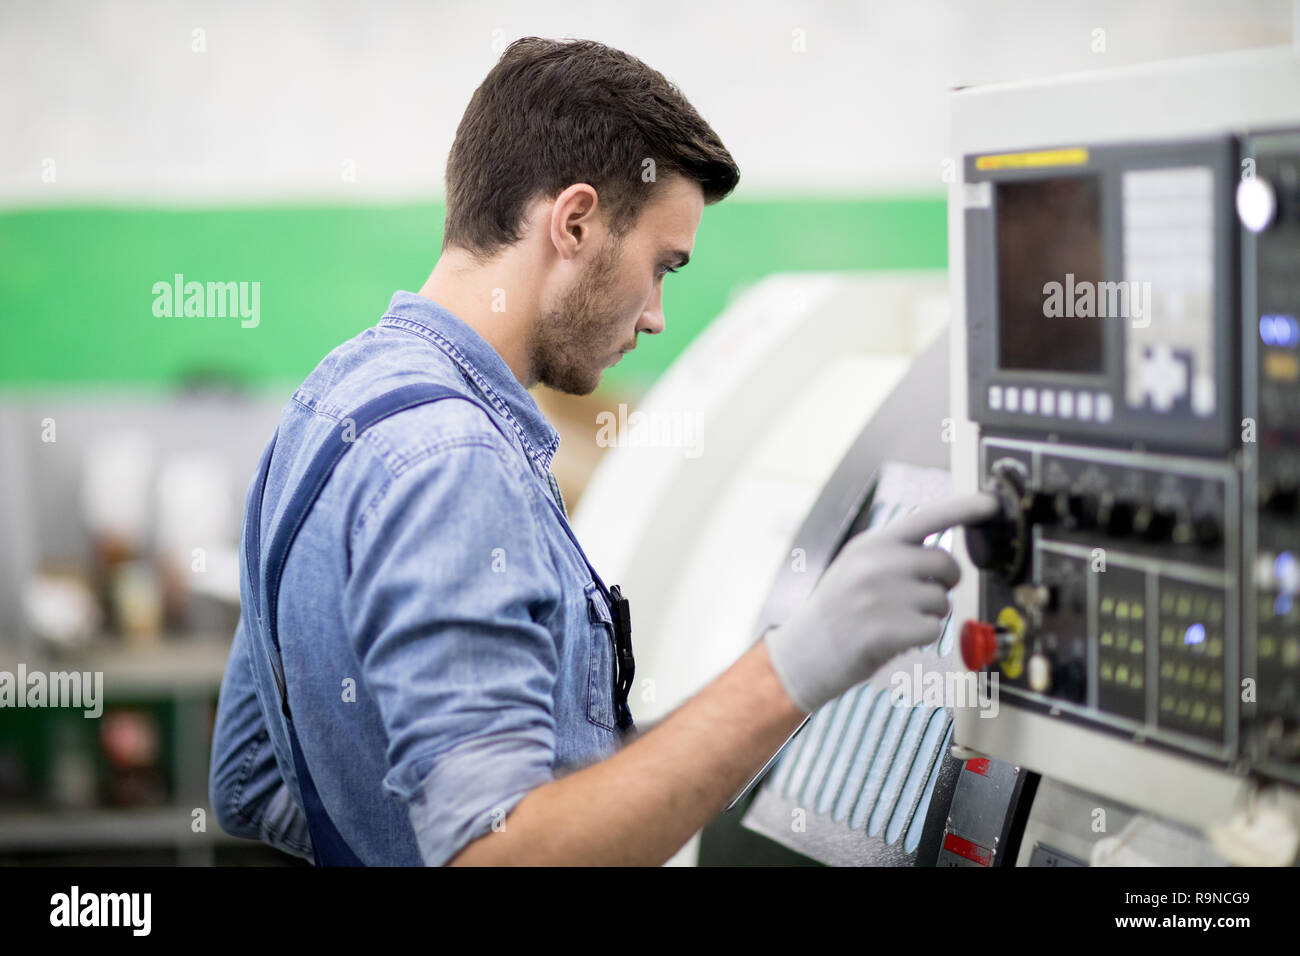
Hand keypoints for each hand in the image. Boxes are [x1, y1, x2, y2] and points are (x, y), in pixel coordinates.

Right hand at [763, 492, 999, 713]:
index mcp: (872, 544)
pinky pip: (934, 629)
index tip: (990, 503)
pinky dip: (920, 637)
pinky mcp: (887, 629)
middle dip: (944, 583)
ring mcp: (882, 596)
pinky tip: (894, 638)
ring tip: (895, 620)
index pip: (927, 517)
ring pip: (943, 601)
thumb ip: (893, 554)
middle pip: (946, 564)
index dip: (964, 508)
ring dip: (929, 615)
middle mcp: (877, 564)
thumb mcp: (855, 566)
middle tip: (919, 597)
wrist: (803, 653)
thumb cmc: (836, 611)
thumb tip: (941, 556)